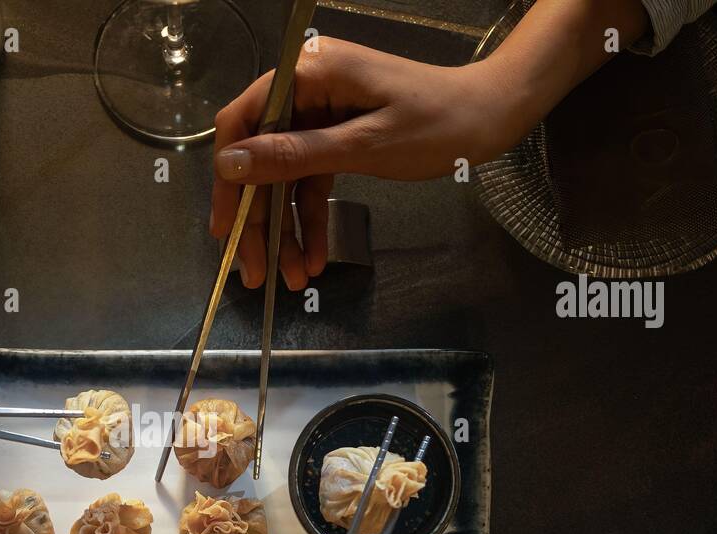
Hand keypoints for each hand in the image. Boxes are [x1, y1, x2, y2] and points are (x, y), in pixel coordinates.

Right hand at [212, 0, 650, 289]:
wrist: (491, 117)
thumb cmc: (435, 124)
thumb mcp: (362, 146)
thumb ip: (293, 155)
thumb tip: (231, 164)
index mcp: (309, 73)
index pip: (242, 120)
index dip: (228, 176)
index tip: (225, 225)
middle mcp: (308, 90)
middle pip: (261, 156)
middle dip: (258, 218)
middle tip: (253, 270)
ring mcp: (322, 114)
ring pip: (285, 177)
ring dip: (285, 229)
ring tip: (288, 277)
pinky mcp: (338, 136)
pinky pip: (312, 180)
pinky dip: (312, 218)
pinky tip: (313, 257)